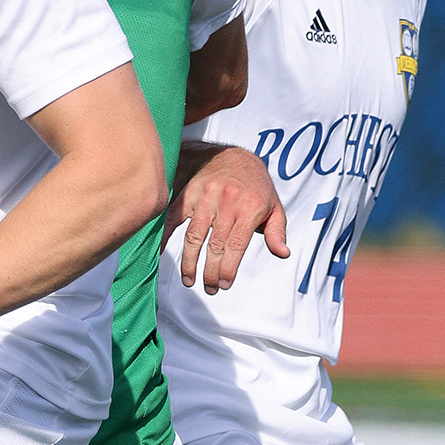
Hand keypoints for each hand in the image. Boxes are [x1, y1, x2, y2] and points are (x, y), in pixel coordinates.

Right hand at [171, 145, 287, 293]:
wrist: (232, 156)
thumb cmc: (255, 186)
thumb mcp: (274, 206)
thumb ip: (277, 231)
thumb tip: (282, 253)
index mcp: (250, 207)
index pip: (236, 245)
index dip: (229, 268)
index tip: (224, 285)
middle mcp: (227, 202)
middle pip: (215, 245)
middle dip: (211, 272)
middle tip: (209, 288)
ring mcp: (205, 197)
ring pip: (194, 236)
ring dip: (189, 262)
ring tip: (189, 280)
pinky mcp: (188, 193)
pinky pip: (174, 218)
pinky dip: (166, 237)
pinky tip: (162, 254)